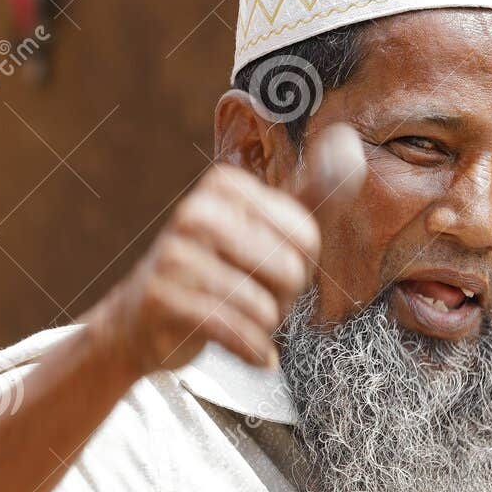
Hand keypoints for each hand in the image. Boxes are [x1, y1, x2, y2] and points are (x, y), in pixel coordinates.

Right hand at [91, 123, 366, 375]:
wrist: (143, 320)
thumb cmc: (222, 270)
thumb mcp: (272, 227)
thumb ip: (316, 190)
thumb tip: (349, 138)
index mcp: (226, 185)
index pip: (307, 236)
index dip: (301, 262)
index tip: (268, 263)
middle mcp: (195, 211)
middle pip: (290, 271)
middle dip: (283, 297)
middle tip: (250, 293)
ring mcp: (174, 254)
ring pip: (266, 307)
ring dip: (265, 325)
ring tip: (238, 315)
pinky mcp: (163, 299)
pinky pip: (238, 332)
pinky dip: (255, 351)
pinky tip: (254, 352)